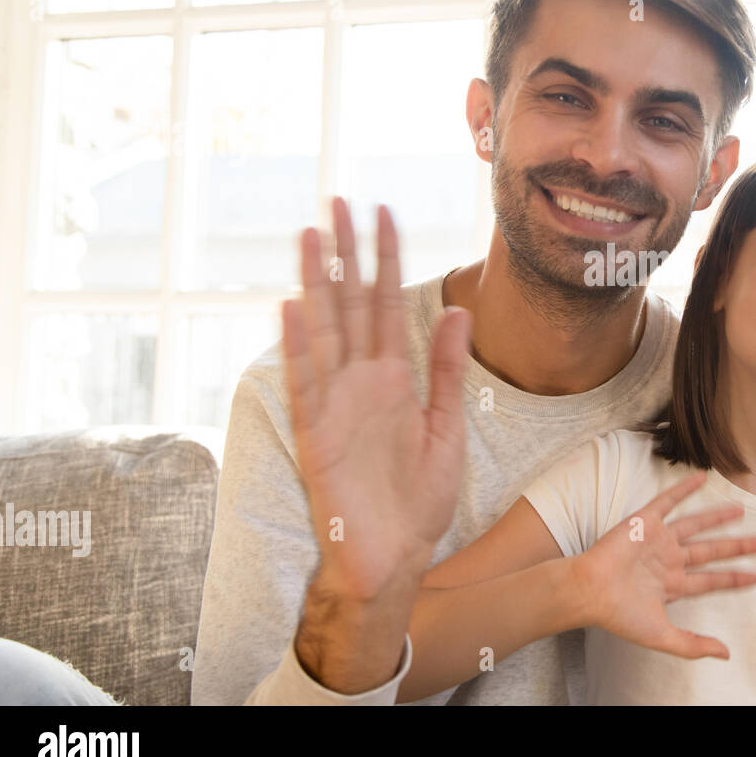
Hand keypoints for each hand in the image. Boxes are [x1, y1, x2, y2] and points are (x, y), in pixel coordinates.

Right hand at [280, 197, 470, 604]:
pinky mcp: (315, 434)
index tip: (383, 212)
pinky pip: (305, 383)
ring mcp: (335, 403)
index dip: (386, 258)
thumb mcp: (446, 426)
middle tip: (337, 201)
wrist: (396, 556)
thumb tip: (461, 311)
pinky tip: (294, 307)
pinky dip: (299, 346)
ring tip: (310, 234)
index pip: (388, 303)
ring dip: (316, 282)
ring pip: (323, 329)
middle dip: (346, 253)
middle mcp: (361, 381)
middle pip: (351, 303)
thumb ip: (448, 370)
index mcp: (394, 377)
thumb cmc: (418, 498)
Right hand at [575, 471, 755, 658]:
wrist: (590, 591)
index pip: (710, 581)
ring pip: (695, 525)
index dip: (732, 579)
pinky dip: (683, 489)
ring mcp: (657, 540)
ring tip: (740, 510)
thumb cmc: (620, 614)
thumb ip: (694, 644)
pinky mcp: (644, 522)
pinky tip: (702, 478)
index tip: (755, 577)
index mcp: (672, 585)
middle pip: (710, 551)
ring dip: (717, 517)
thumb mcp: (661, 635)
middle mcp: (668, 560)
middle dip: (736, 547)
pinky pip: (668, 501)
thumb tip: (725, 655)